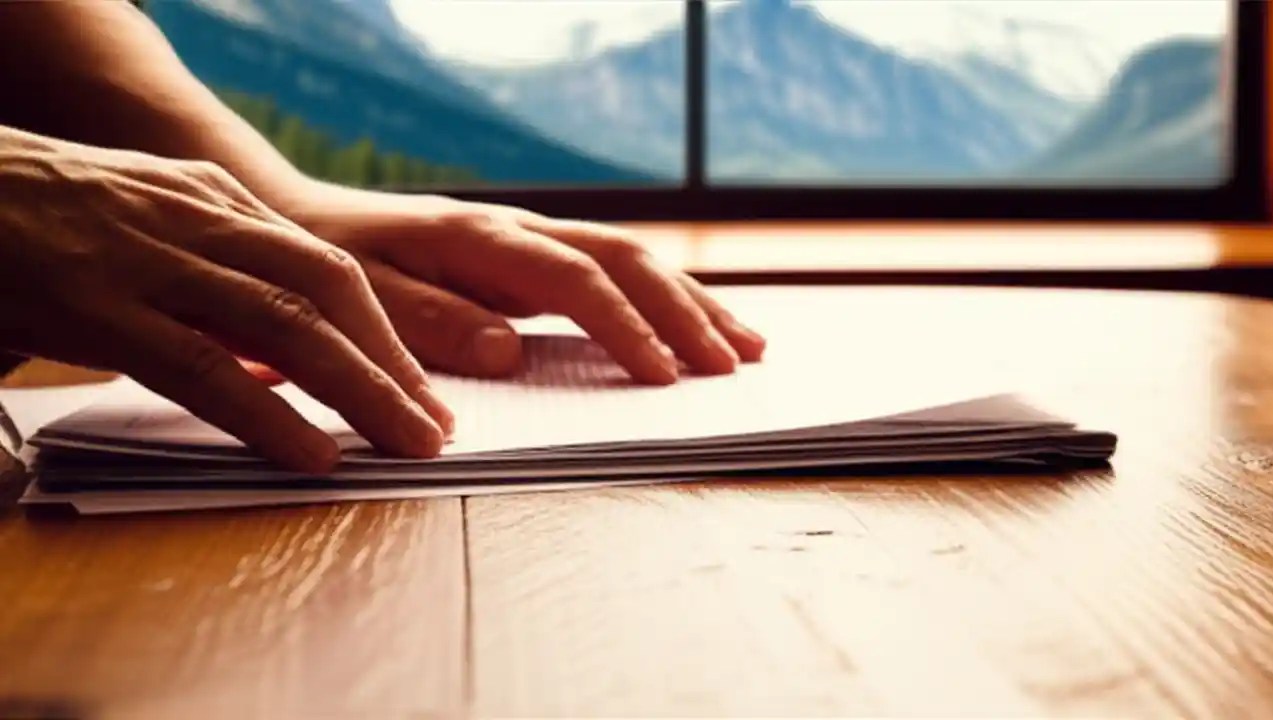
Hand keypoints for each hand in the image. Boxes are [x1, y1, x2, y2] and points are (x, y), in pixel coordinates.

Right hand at [0, 128, 451, 471]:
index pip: (327, 266)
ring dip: (361, 389)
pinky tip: (312, 453)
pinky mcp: (99, 307)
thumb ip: (215, 272)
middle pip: (328, 290)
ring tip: (406, 443)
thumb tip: (278, 355)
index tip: (417, 386)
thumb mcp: (147, 220)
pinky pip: (203, 366)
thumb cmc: (42, 211)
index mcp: (216, 200)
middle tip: (433, 426)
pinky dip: (267, 414)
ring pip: (288, 324)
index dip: (383, 332)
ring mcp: (152, 262)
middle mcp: (200, 221)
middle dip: (392, 363)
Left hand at [291, 185, 766, 383]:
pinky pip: (613, 273)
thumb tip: (508, 350)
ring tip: (747, 346)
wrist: (305, 225)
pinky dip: (663, 299)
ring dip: (690, 302)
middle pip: (624, 259)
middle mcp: (518, 233)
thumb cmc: (330, 272)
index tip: (665, 376)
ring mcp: (531, 242)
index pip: (574, 280)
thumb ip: (430, 323)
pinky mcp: (533, 260)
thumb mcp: (362, 301)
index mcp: (481, 242)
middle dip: (684, 311)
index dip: (625, 326)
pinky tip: (694, 325)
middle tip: (733, 364)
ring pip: (632, 259)